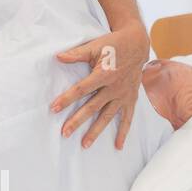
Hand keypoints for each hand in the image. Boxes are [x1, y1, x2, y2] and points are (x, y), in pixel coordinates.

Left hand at [50, 24, 150, 149]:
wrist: (137, 44)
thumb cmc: (113, 45)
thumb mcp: (95, 46)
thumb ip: (76, 54)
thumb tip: (58, 57)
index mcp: (103, 74)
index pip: (81, 89)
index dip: (67, 99)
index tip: (54, 108)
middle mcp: (114, 88)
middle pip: (92, 107)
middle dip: (77, 121)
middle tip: (64, 133)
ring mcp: (123, 95)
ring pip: (107, 116)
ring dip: (96, 131)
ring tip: (85, 144)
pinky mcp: (130, 99)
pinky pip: (127, 119)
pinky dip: (123, 132)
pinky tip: (118, 146)